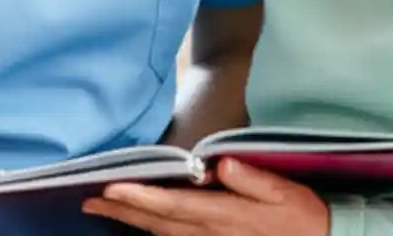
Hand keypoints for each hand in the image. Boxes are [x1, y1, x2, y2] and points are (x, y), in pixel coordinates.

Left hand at [83, 159, 330, 235]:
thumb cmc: (303, 216)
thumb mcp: (284, 191)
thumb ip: (251, 178)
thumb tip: (220, 164)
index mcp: (227, 215)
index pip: (175, 205)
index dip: (142, 197)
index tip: (112, 188)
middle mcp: (213, 234)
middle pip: (159, 222)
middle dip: (123, 210)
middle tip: (89, 199)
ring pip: (163, 234)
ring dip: (131, 221)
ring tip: (102, 208)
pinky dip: (153, 232)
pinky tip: (138, 224)